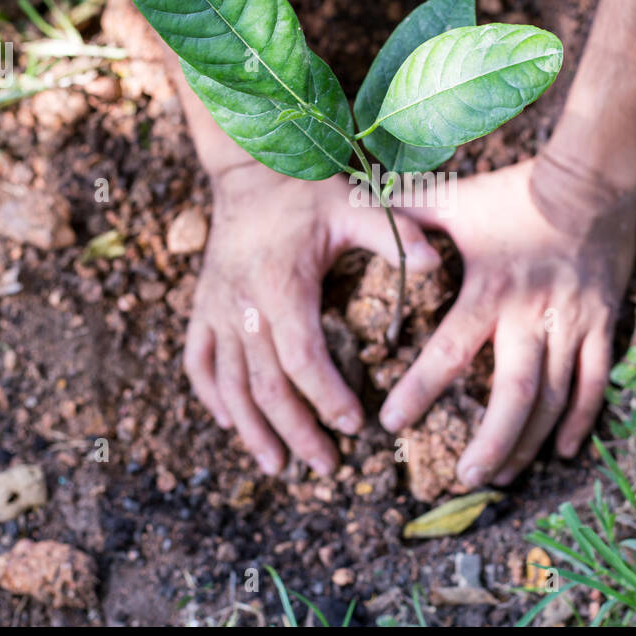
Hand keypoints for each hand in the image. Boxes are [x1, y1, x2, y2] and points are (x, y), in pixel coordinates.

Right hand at [184, 161, 439, 476]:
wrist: (250, 168)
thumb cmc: (309, 191)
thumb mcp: (357, 206)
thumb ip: (397, 237)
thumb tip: (437, 266)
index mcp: (281, 286)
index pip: (302, 359)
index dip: (326, 397)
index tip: (355, 426)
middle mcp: (241, 305)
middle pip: (265, 386)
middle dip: (296, 432)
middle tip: (327, 467)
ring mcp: (216, 309)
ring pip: (228, 385)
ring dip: (251, 431)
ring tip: (278, 468)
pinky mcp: (202, 308)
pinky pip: (197, 363)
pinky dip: (212, 398)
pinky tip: (230, 424)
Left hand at [380, 158, 635, 485]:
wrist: (592, 180)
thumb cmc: (514, 194)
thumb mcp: (456, 200)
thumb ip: (406, 214)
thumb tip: (352, 210)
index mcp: (490, 289)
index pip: (450, 350)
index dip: (420, 390)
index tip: (391, 424)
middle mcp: (532, 314)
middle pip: (515, 393)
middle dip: (491, 441)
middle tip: (462, 477)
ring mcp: (573, 324)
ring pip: (555, 398)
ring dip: (529, 441)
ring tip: (501, 475)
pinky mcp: (603, 325)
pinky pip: (595, 382)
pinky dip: (582, 419)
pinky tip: (563, 450)